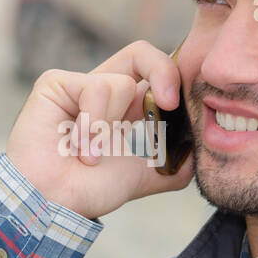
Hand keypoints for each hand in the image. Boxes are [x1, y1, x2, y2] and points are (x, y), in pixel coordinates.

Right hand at [5, 41, 195, 220]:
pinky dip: (92, 126)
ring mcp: (78, 85)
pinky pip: (93, 89)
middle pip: (143, 53)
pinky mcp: (55, 84)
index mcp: (126, 107)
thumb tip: (204, 145)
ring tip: (92, 158)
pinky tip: (78, 150)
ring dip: (110, 129)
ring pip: (120, 83)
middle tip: (167, 102)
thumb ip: (178, 161)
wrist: (53, 204)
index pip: (157, 71)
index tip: (178, 105)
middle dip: (163, 72)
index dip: (174, 78)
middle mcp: (104, 91)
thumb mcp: (148, 175)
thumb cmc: (91, 189)